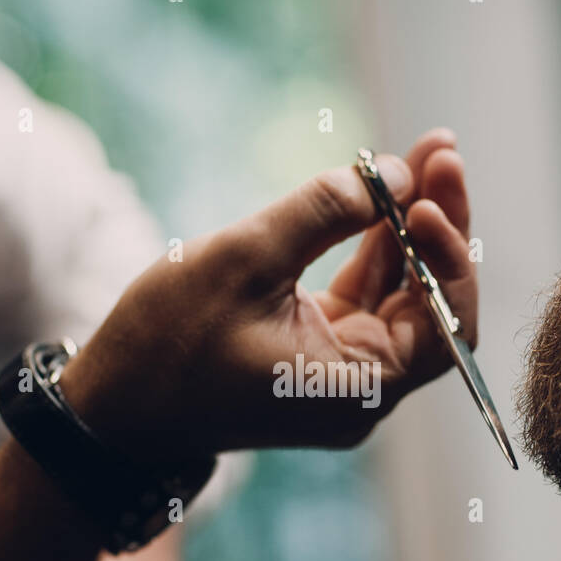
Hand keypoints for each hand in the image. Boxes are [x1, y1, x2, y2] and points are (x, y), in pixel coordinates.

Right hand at [61, 128, 473, 460]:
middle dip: (438, 224)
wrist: (111, 410)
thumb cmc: (167, 345)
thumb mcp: (245, 260)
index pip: (446, 324)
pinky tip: (379, 195)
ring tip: (422, 155)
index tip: (427, 193)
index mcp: (359, 388)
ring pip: (398, 294)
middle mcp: (362, 389)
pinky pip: (362, 296)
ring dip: (408, 227)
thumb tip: (394, 174)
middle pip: (430, 303)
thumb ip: (325, 212)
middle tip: (440, 151)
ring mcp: (341, 372)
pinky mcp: (316, 353)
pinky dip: (372, 248)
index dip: (450, 254)